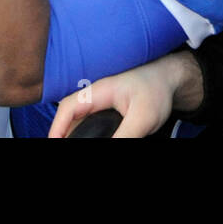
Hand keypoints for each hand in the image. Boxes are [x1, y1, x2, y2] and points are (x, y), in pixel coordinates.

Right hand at [48, 54, 200, 137]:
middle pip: (68, 114)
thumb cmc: (156, 90)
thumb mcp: (143, 118)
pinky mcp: (105, 107)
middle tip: (60, 143)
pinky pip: (86, 118)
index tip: (53, 141)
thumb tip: (109, 145)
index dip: (57, 126)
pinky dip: (81, 129)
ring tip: (69, 140)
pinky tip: (83, 136)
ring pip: (76, 117)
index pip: (68, 108)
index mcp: (97, 91)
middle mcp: (93, 94)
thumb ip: (125, 135)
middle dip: (61, 131)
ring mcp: (99, 100)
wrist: (168, 78)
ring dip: (71, 130)